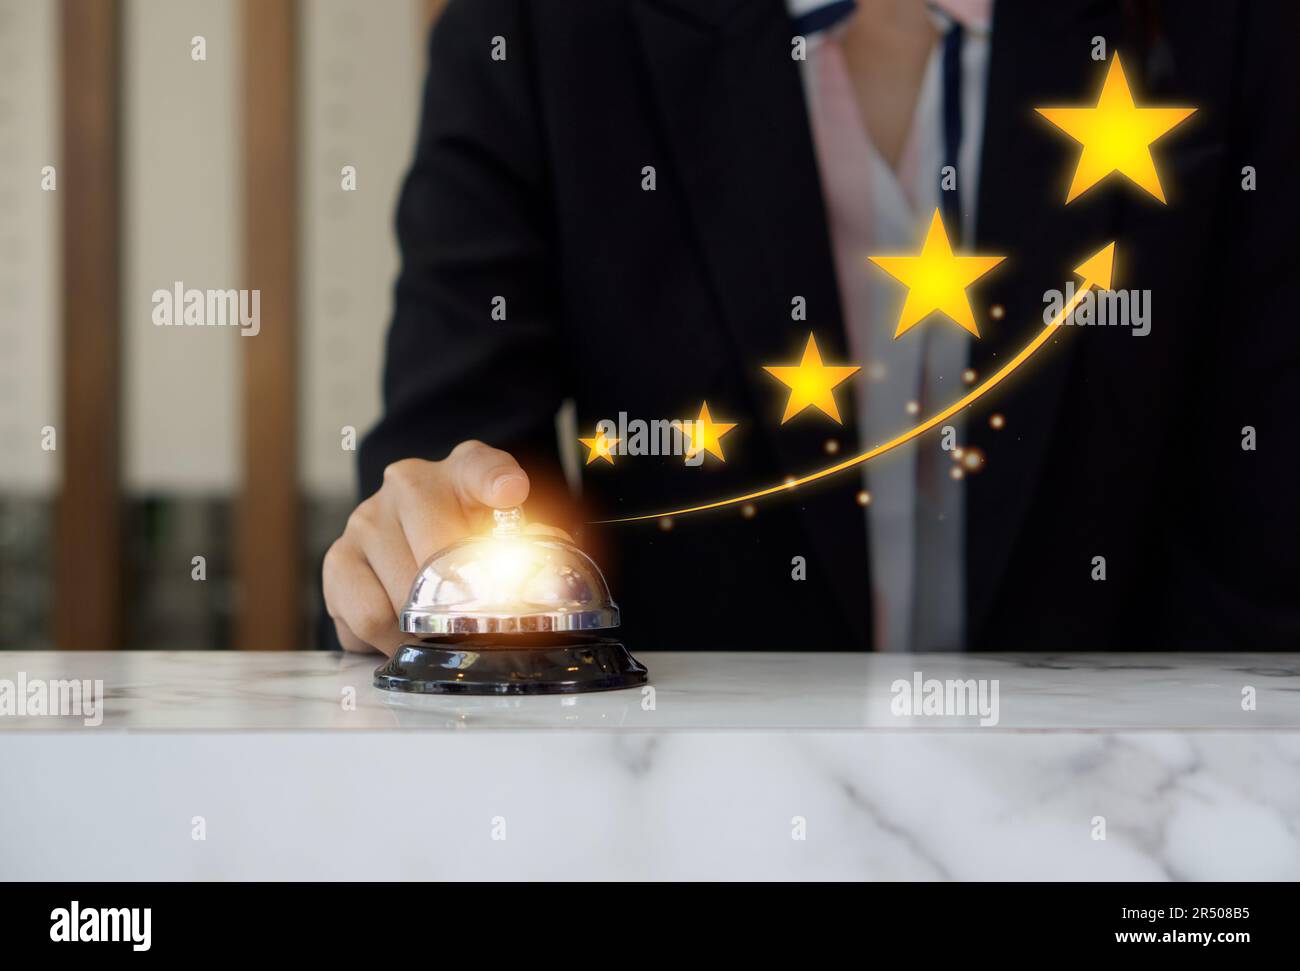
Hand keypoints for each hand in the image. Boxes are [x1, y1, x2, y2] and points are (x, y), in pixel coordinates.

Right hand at [323, 441, 540, 654]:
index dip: (498, 481)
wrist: (410, 532)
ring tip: (438, 633)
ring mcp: (366, 519)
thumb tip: (553, 572)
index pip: (482, 468)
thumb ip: (536, 541)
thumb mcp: (508, 528)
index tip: (511, 492)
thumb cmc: (465, 533)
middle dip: (461, 608)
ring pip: (398, 601)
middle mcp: (407, 485)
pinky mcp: (337, 558)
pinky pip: (364, 617)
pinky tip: (402, 629)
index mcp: (462, 470)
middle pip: (437, 563)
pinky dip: (387, 639)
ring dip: (422, 631)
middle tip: (476, 629)